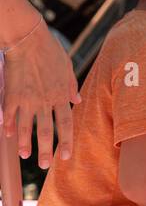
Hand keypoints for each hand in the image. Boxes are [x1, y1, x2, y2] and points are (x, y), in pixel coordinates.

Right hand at [2, 18, 79, 164]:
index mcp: (61, 93)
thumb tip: (78, 99)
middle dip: (46, 151)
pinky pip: (10, 114)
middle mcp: (45, 100)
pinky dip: (9, 125)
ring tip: (25, 156)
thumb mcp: (67, 66)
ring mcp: (27, 99)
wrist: (28, 39)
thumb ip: (72, 84)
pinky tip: (8, 135)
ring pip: (26, 127)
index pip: (66, 123)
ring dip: (25, 143)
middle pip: (46, 130)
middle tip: (45, 166)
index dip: (66, 140)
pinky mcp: (12, 95)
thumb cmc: (49, 50)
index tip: (66, 156)